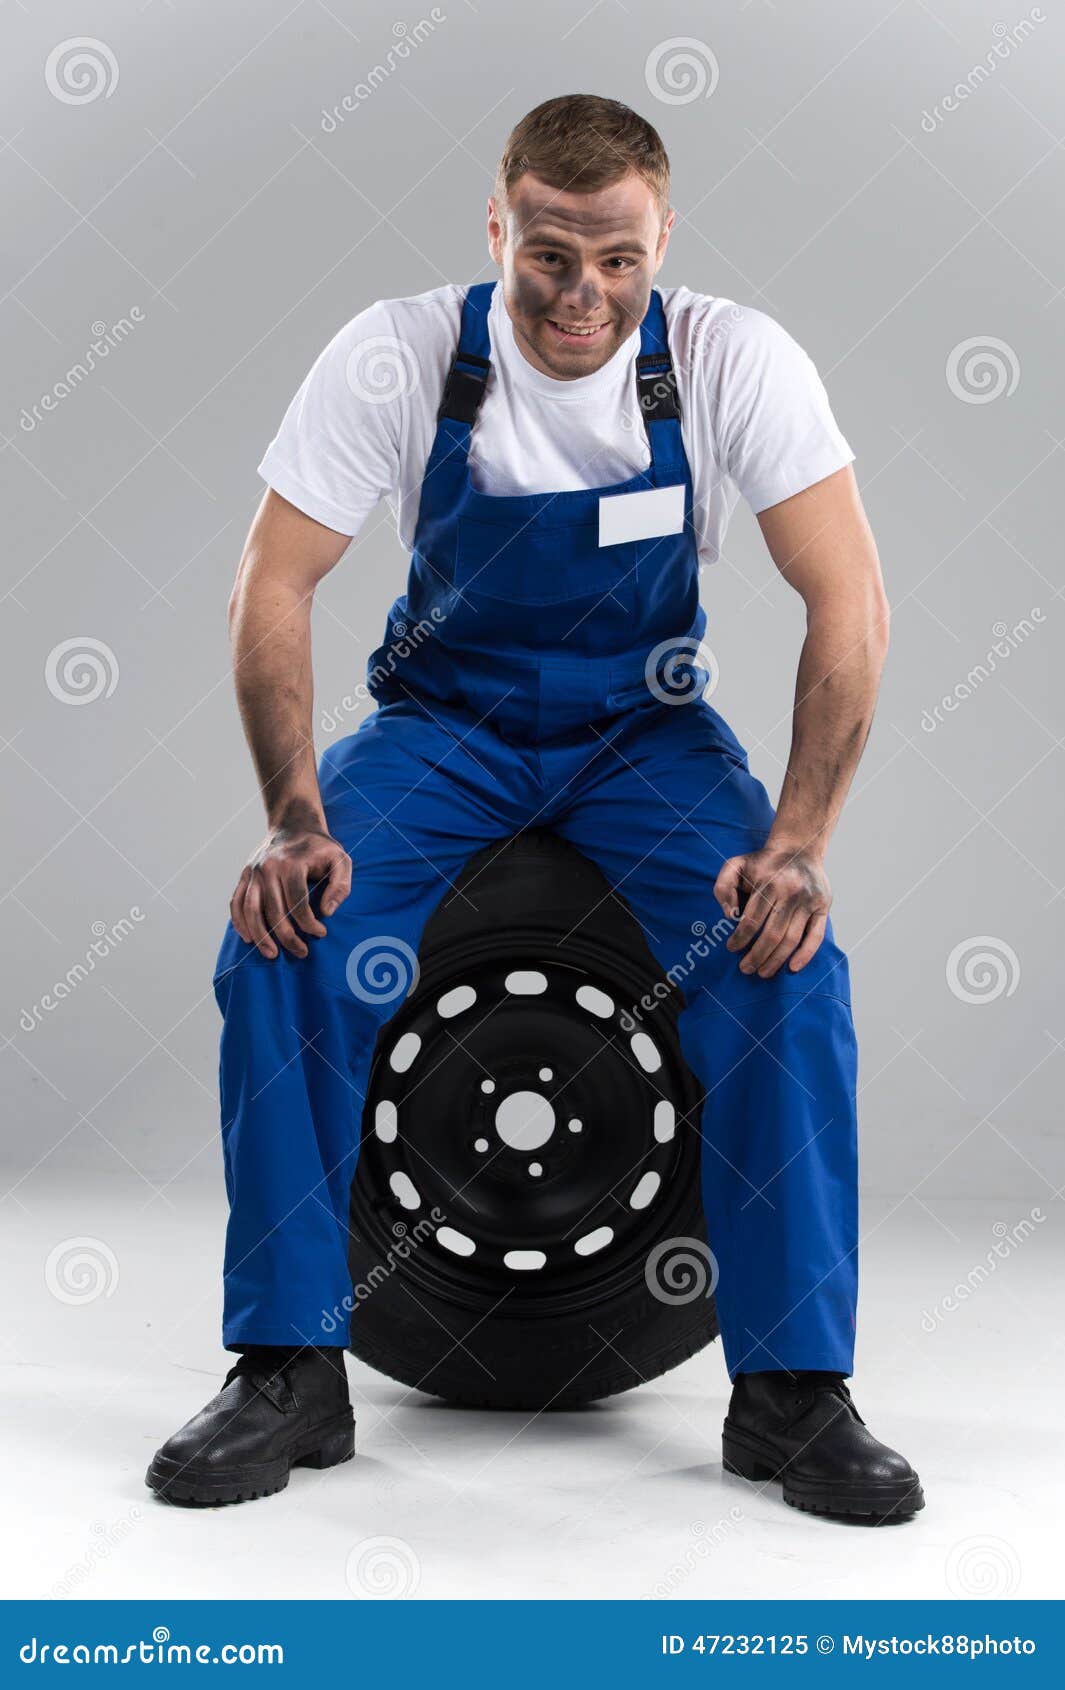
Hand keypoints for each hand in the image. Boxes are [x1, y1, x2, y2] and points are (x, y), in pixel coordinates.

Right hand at [230, 816, 351, 959]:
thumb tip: (327, 912)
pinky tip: (249, 938)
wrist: (294, 824)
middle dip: (287, 937)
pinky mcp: (244, 875)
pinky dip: (239, 922)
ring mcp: (252, 872)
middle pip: (273, 910)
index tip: (321, 933)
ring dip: (260, 936)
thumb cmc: (320, 847)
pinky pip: (236, 902)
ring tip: (272, 954)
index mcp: (291, 863)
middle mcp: (267, 868)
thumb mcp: (341, 860)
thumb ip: (340, 885)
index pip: (297, 902)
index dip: (309, 923)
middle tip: (301, 952)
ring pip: (250, 910)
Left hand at [714, 844, 830, 977]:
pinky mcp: (823, 906)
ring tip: (763, 972)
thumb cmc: (763, 862)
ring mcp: (809, 901)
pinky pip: (816, 936)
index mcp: (768, 883)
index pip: (752, 921)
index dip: (740, 939)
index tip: (732, 948)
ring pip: (791, 939)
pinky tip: (793, 967)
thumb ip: (723, 887)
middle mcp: (791, 892)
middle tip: (746, 969)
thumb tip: (729, 916)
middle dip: (756, 957)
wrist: (799, 847)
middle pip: (772, 935)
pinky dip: (806, 955)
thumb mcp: (736, 865)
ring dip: (775, 961)